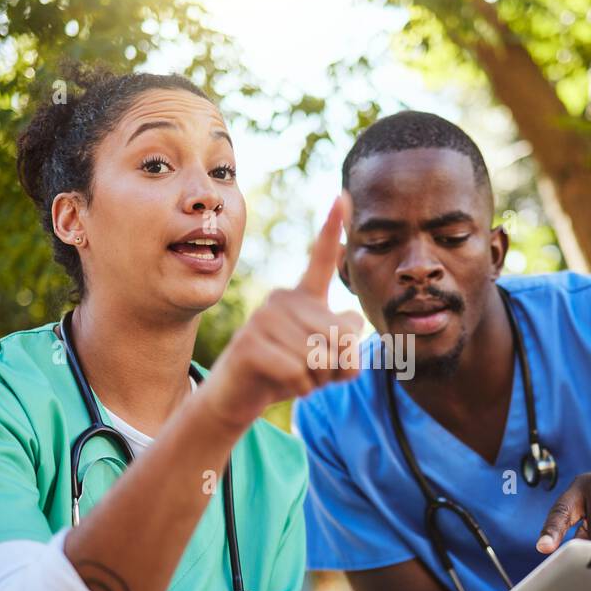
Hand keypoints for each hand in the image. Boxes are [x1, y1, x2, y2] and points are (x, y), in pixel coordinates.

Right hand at [202, 195, 364, 429]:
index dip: (334, 228)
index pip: (321, 260)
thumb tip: (350, 327)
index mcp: (302, 297)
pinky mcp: (250, 343)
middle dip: (335, 366)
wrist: (240, 395)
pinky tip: (282, 384)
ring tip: (294, 376)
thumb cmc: (287, 373)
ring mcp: (263, 317)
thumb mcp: (327, 360)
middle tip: (311, 371)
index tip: (343, 195)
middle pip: (341, 334)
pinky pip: (298, 371)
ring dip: (316, 378)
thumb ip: (348, 345)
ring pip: (320, 356)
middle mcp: (282, 298)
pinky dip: (300, 387)